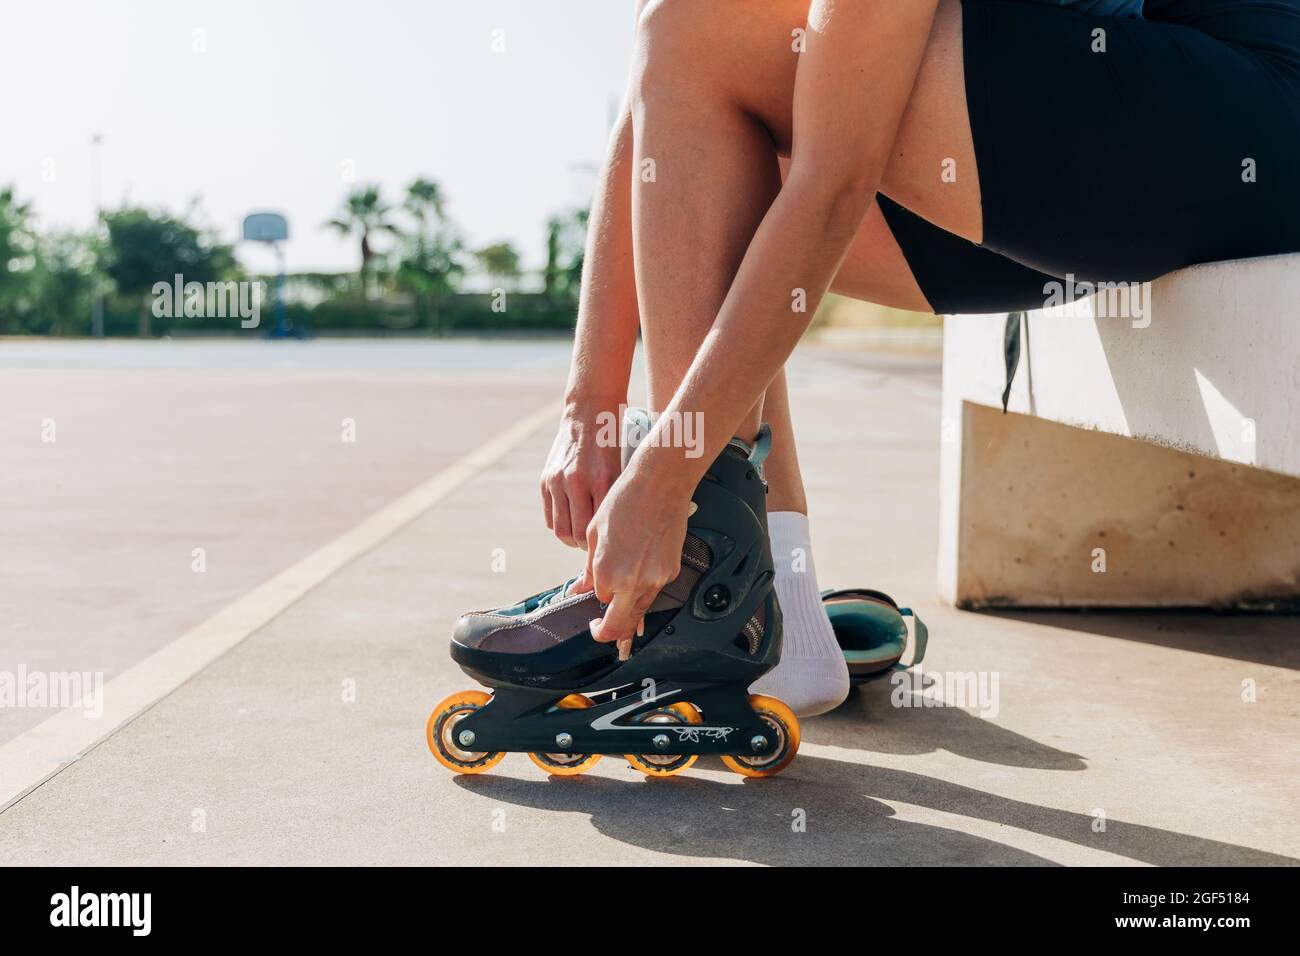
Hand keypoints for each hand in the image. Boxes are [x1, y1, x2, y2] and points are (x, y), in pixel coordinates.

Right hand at [540, 404, 621, 548]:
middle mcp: (576, 481)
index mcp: (601, 480)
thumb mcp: (621, 470)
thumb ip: (614, 500)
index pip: (598, 528)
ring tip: (582, 539)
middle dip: (585, 546)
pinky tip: (571, 524)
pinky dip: (559, 525)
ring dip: (570, 539)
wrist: (589, 413)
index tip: (607, 550)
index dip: (601, 544)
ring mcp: (557, 480)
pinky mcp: (545, 480)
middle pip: (576, 534)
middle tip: (595, 546)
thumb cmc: (614, 443)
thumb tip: (614, 532)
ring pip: (560, 529)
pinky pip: (549, 516)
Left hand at [574, 469, 691, 657]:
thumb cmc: (625, 501)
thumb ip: (589, 569)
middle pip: (621, 626)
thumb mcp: (595, 534)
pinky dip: (645, 597)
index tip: (591, 609)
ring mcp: (655, 579)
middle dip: (610, 635)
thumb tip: (581, 588)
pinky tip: (639, 593)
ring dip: (629, 620)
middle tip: (606, 638)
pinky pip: (654, 593)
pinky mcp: (670, 572)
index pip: (598, 601)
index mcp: (607, 572)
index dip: (594, 604)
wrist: (660, 485)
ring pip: (640, 613)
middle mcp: (632, 582)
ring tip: (623, 632)